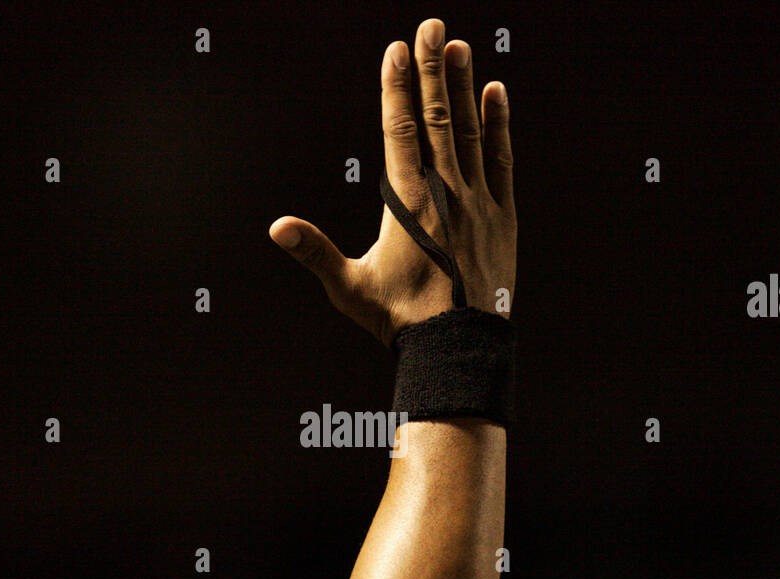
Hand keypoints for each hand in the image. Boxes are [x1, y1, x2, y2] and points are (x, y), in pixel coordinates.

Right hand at [270, 18, 516, 347]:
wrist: (459, 347)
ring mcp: (477, 201)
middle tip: (431, 26)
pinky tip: (494, 93)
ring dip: (462, 86)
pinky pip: (501, 160)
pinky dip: (497, 125)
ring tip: (458, 46)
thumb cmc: (400, 320)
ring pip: (468, 131)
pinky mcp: (502, 216)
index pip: (400, 131)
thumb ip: (314, 252)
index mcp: (407, 203)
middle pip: (435, 118)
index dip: (397, 88)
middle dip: (431, 69)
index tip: (396, 50)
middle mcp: (445, 193)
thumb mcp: (350, 287)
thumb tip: (277, 227)